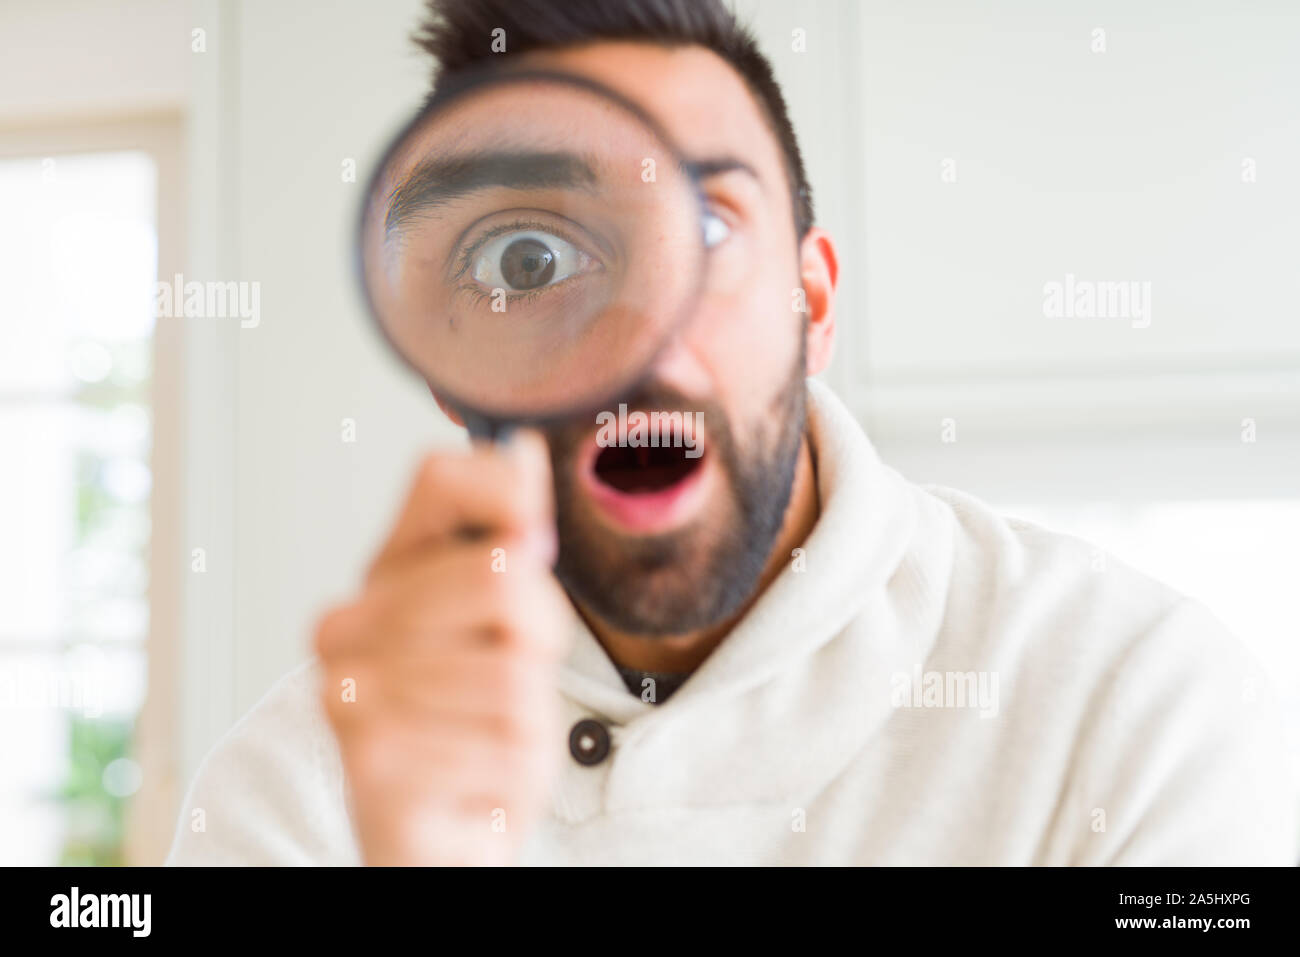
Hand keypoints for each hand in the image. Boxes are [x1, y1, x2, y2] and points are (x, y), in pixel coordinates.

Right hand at [315, 432, 569, 864]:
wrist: (434, 840)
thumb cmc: (468, 727)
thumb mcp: (503, 628)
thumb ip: (509, 542)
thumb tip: (526, 450)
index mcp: (383, 572)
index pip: (444, 474)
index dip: (511, 495)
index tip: (531, 547)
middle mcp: (347, 621)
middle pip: (504, 577)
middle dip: (539, 639)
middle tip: (511, 681)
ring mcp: (350, 689)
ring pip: (514, 672)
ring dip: (529, 717)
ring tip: (489, 737)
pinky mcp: (371, 759)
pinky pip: (507, 740)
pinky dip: (516, 769)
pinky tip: (478, 779)